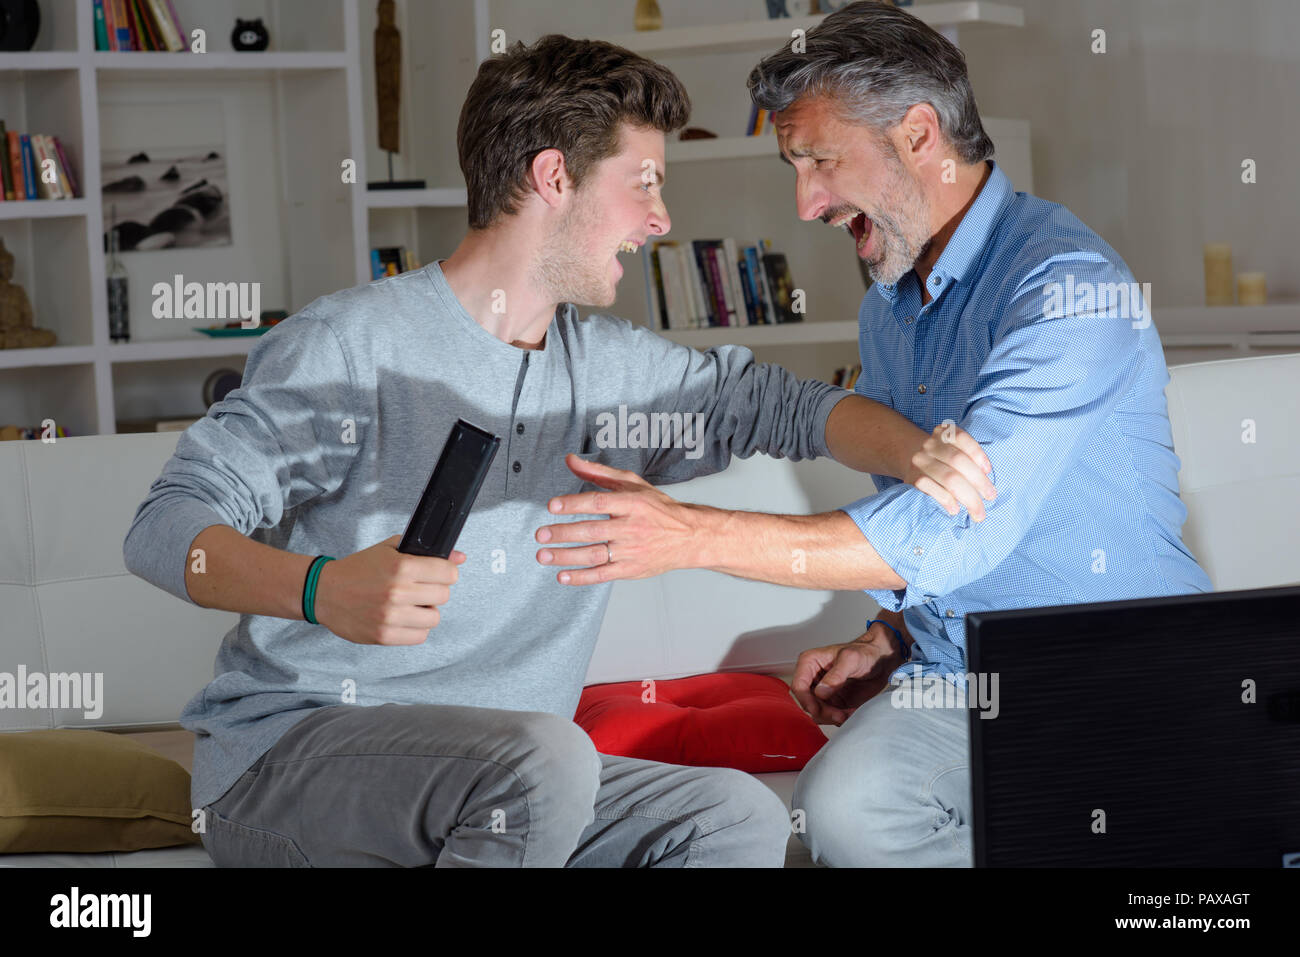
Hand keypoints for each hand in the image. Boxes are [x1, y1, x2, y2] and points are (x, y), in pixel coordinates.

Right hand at [313, 535, 464, 644]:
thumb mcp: (390, 550)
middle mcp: (397, 592)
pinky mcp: (384, 636)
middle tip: (420, 588)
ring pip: (434, 618)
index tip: (439, 573)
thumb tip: (460, 557)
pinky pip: (419, 636)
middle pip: (444, 595)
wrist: (325, 591)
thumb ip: (426, 552)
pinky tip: (403, 618)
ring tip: (411, 604)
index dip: (446, 572)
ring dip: (426, 611)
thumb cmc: (359, 569)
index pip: (448, 573)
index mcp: (401, 567)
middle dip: (435, 590)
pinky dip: (415, 628)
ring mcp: (390, 616)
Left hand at [535, 454, 700, 584]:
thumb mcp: (632, 484)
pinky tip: (563, 576)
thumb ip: (599, 473)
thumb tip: (570, 460)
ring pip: (595, 555)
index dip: (574, 504)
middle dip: (564, 533)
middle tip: (541, 534)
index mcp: (632, 504)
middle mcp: (632, 528)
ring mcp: (631, 551)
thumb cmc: (658, 509)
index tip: (553, 506)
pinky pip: (603, 575)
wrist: (689, 537)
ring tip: (544, 555)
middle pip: (593, 531)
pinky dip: (582, 577)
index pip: (599, 502)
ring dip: (566, 557)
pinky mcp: (631, 569)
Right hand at [790, 623, 903, 724]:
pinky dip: (839, 719)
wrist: (882, 660)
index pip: (798, 686)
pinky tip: (852, 713)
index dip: (806, 700)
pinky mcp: (833, 702)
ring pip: (817, 712)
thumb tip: (821, 692)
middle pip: (807, 702)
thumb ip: (835, 675)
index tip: (819, 710)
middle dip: (822, 712)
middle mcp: (813, 678)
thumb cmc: (865, 652)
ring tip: (848, 713)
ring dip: (831, 717)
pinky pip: (830, 716)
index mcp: (810, 663)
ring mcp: (823, 692)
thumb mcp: (851, 659)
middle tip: (840, 715)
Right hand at [905, 423, 996, 520]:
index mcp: (943, 434)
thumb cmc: (941, 459)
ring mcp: (920, 461)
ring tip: (977, 511)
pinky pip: (931, 489)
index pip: (961, 438)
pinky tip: (955, 509)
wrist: (909, 459)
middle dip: (979, 481)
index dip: (978, 454)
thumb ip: (968, 458)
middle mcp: (930, 445)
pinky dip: (946, 499)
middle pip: (958, 461)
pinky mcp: (912, 478)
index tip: (988, 471)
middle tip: (991, 496)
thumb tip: (986, 483)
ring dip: (968, 497)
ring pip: (949, 478)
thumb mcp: (952, 449)